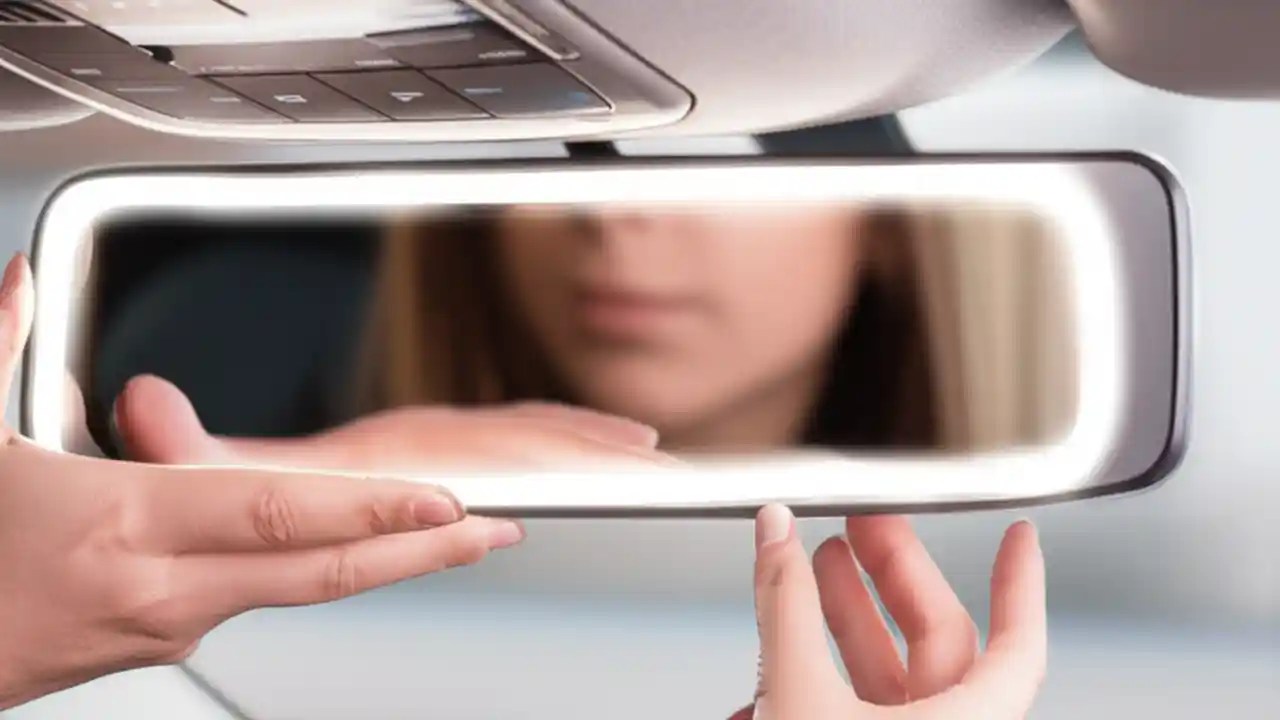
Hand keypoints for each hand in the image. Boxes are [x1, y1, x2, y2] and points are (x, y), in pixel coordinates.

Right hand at [0, 254, 523, 709]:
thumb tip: (22, 278)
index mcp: (122, 529)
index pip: (280, 516)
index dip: (373, 511)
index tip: (448, 502)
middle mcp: (162, 589)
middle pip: (324, 571)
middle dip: (422, 552)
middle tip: (495, 531)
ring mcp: (166, 625)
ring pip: (299, 587)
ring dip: (380, 561)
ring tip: (446, 536)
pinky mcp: (158, 642)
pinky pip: (253, 591)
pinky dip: (306, 564)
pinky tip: (336, 540)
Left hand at [113, 375, 671, 472]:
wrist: (210, 490)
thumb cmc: (218, 491)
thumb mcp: (197, 476)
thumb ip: (180, 444)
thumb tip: (143, 402)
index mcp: (377, 452)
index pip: (462, 448)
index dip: (518, 460)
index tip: (591, 464)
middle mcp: (411, 444)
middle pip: (513, 434)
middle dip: (584, 443)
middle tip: (649, 457)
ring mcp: (427, 451)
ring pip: (524, 437)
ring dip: (585, 442)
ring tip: (644, 453)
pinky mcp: (432, 463)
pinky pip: (514, 448)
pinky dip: (562, 448)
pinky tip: (587, 460)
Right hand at [734, 505, 1045, 718]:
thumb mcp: (798, 692)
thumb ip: (786, 607)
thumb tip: (776, 533)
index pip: (1018, 641)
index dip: (1018, 583)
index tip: (1018, 537)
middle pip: (939, 641)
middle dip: (891, 575)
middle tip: (863, 526)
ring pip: (891, 676)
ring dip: (848, 618)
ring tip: (813, 569)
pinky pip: (855, 709)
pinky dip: (817, 676)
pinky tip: (773, 660)